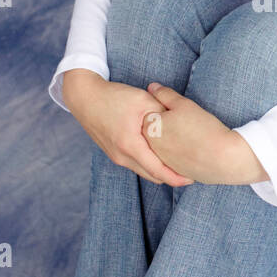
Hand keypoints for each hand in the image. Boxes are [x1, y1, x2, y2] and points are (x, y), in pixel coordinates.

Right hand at [61, 69, 194, 186]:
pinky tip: (160, 156)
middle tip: (190, 173)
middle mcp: (121, 156)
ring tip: (178, 164)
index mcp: (130, 145)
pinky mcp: (113, 153)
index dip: (176, 178)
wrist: (84, 97)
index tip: (192, 179)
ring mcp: (116, 156)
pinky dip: (149, 164)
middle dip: (171, 177)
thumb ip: (164, 113)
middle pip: (152, 176)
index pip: (158, 171)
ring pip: (143, 171)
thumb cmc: (113, 96)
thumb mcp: (143, 100)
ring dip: (160, 170)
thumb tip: (183, 123)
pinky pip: (135, 164)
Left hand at [141, 83, 269, 185]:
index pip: (150, 114)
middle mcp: (150, 147)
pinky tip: (194, 150)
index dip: (166, 111)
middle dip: (166, 127)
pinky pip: (172, 159)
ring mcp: (161, 162)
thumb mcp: (184, 104)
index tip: (181, 114)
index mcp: (150, 127)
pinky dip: (180, 154)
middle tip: (188, 125)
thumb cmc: (203, 128)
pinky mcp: (173, 172)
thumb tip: (152, 87)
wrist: (223, 158)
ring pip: (163, 146)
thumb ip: (165, 94)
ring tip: (192, 137)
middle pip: (155, 131)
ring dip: (172, 141)